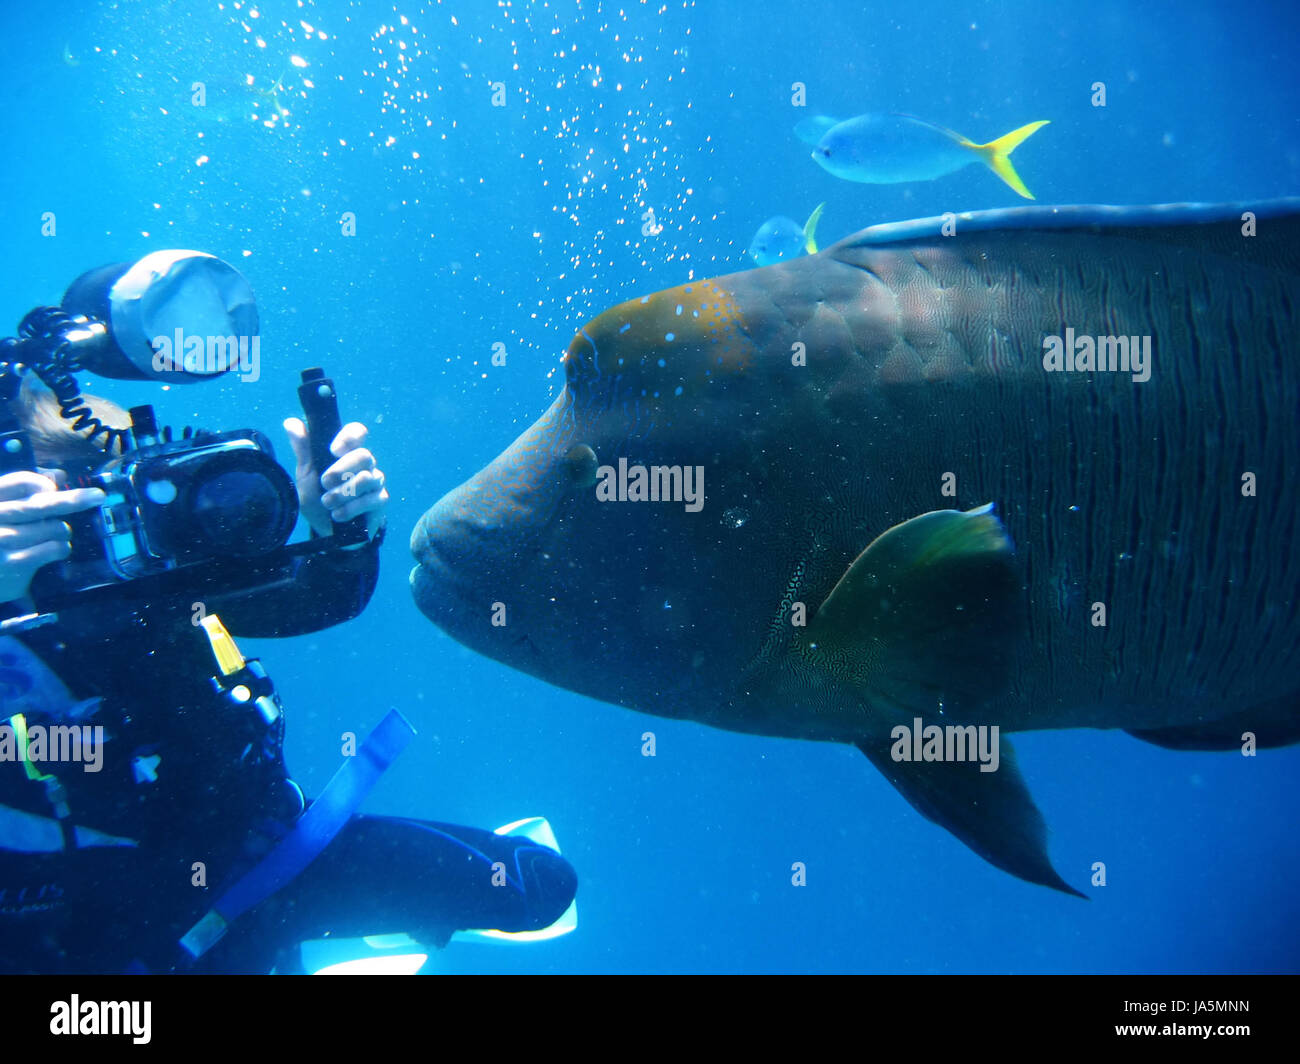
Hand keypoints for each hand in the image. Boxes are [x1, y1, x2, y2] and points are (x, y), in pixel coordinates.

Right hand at [0, 471, 104, 602]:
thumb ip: (28, 488)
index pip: (19, 482)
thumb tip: (58, 474)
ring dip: (63, 531)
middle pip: (40, 505)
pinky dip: (62, 548)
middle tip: (98, 496)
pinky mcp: (13, 563)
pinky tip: (57, 549)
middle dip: (73, 500)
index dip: (41, 482)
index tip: (54, 486)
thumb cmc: (1, 534)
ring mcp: (2, 541)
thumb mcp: (6, 508)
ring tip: (55, 535)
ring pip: (54, 527)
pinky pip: (55, 548)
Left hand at [283, 419, 388, 538]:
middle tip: (324, 482)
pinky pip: (372, 499)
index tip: (333, 450)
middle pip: (364, 455)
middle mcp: (365, 464)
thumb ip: (302, 450)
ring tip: (327, 502)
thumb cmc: (317, 497)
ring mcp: (375, 482)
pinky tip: (338, 515)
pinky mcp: (381, 501)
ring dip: (343, 492)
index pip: (358, 432)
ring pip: (367, 478)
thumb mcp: (305, 474)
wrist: (326, 529)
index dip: (349, 437)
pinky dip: (351, 508)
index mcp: (347, 452)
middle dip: (342, 469)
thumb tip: (291, 423)